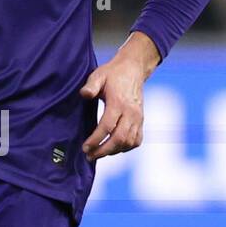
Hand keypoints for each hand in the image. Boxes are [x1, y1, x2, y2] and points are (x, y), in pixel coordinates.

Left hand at [79, 31, 159, 161]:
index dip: (96, 139)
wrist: (133, 69)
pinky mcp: (141, 121)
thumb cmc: (113, 74)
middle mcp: (131, 112)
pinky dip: (126, 148)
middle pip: (119, 139)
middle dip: (103, 151)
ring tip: (98, 154)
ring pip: (128, 142)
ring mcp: (138, 118)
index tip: (85, 147)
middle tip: (89, 156)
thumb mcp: (98, 75)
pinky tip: (114, 149)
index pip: (107, 127)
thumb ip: (91, 86)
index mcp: (118, 102)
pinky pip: (136, 140)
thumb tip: (84, 95)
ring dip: (113, 151)